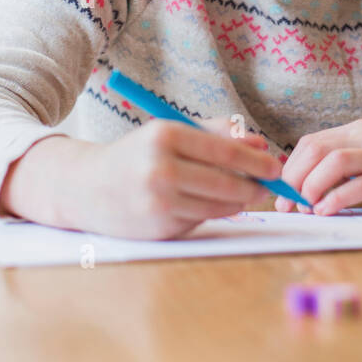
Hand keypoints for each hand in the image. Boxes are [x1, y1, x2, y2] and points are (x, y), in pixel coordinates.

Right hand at [52, 116, 280, 239]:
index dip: (257, 161)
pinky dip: (212, 214)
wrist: (86, 187)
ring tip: (243, 194)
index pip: (226, 152)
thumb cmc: (136, 155)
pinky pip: (202, 221)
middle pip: (228, 183)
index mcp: (165, 136)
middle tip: (268, 185)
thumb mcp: (170, 132)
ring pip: (219, 207)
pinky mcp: (159, 228)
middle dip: (255, 186)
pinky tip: (209, 204)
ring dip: (238, 203)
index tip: (276, 166)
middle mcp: (161, 169)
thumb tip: (259, 143)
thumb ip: (216, 134)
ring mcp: (159, 203)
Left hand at [275, 119, 361, 214]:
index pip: (310, 143)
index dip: (290, 169)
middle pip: (316, 150)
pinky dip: (336, 199)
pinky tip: (327, 212)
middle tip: (289, 207)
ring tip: (308, 209)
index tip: (283, 196)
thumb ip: (348, 167)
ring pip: (334, 161)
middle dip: (294, 180)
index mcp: (359, 131)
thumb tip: (307, 190)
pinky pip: (360, 184)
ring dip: (312, 187)